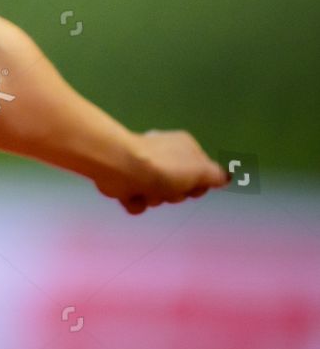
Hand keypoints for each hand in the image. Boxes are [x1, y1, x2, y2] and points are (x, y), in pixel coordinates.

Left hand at [95, 128, 228, 214]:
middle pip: (179, 188)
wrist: (121, 168)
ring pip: (159, 197)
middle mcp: (163, 156)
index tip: (193, 185)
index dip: (198, 185)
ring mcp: (142, 168)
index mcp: (183, 147)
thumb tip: (227, 177)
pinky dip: (136, 201)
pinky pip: (138, 201)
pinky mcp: (125, 182)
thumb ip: (216, 175)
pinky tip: (132, 194)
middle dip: (174, 194)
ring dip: (154, 198)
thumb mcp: (201, 170)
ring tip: (146, 189)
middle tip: (167, 187)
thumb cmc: (165, 168)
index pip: (201, 175)